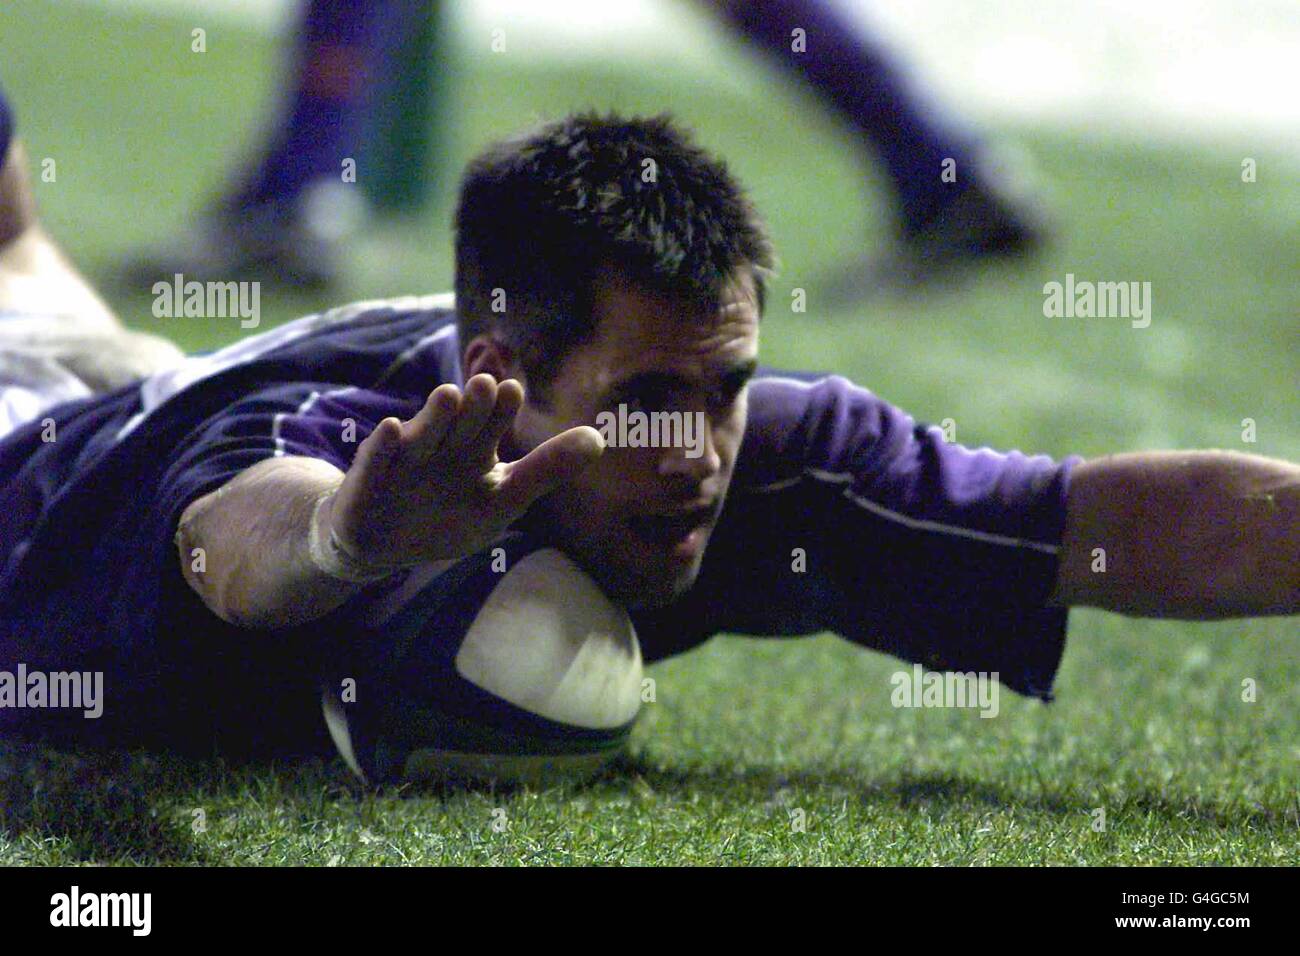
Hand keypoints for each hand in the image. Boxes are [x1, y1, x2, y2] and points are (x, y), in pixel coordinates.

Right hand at [322, 373, 602, 570]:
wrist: (380, 542)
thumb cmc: (447, 516)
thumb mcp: (501, 500)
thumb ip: (546, 470)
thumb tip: (600, 438)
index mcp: (472, 448)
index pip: (490, 425)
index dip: (499, 410)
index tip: (513, 390)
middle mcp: (440, 446)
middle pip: (459, 424)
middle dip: (472, 406)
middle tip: (488, 384)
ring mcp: (403, 461)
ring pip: (422, 435)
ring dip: (434, 416)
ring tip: (449, 394)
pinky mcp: (369, 482)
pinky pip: (376, 462)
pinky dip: (383, 447)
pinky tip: (390, 429)